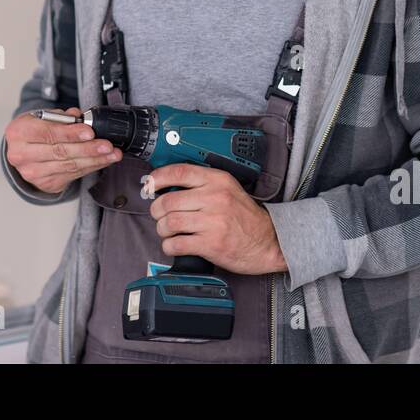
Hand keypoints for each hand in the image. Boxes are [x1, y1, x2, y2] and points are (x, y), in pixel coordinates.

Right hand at [4, 107, 121, 194]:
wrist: (21, 151)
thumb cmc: (33, 130)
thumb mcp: (41, 117)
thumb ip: (60, 116)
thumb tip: (79, 117)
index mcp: (18, 133)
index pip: (48, 133)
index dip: (70, 134)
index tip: (90, 132)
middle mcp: (22, 155)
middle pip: (60, 152)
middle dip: (88, 149)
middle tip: (107, 145)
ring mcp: (33, 173)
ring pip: (69, 166)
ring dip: (94, 160)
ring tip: (111, 154)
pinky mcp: (45, 184)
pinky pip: (73, 175)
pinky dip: (90, 167)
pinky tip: (102, 161)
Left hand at [146, 164, 287, 275]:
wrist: (268, 241)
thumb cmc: (245, 216)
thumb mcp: (228, 189)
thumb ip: (202, 184)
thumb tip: (166, 185)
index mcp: (217, 180)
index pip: (179, 172)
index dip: (158, 178)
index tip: (150, 185)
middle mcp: (215, 198)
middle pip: (168, 201)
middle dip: (157, 211)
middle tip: (159, 215)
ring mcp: (213, 222)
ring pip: (169, 223)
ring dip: (162, 230)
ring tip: (168, 232)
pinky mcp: (211, 244)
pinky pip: (176, 244)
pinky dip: (169, 246)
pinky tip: (174, 245)